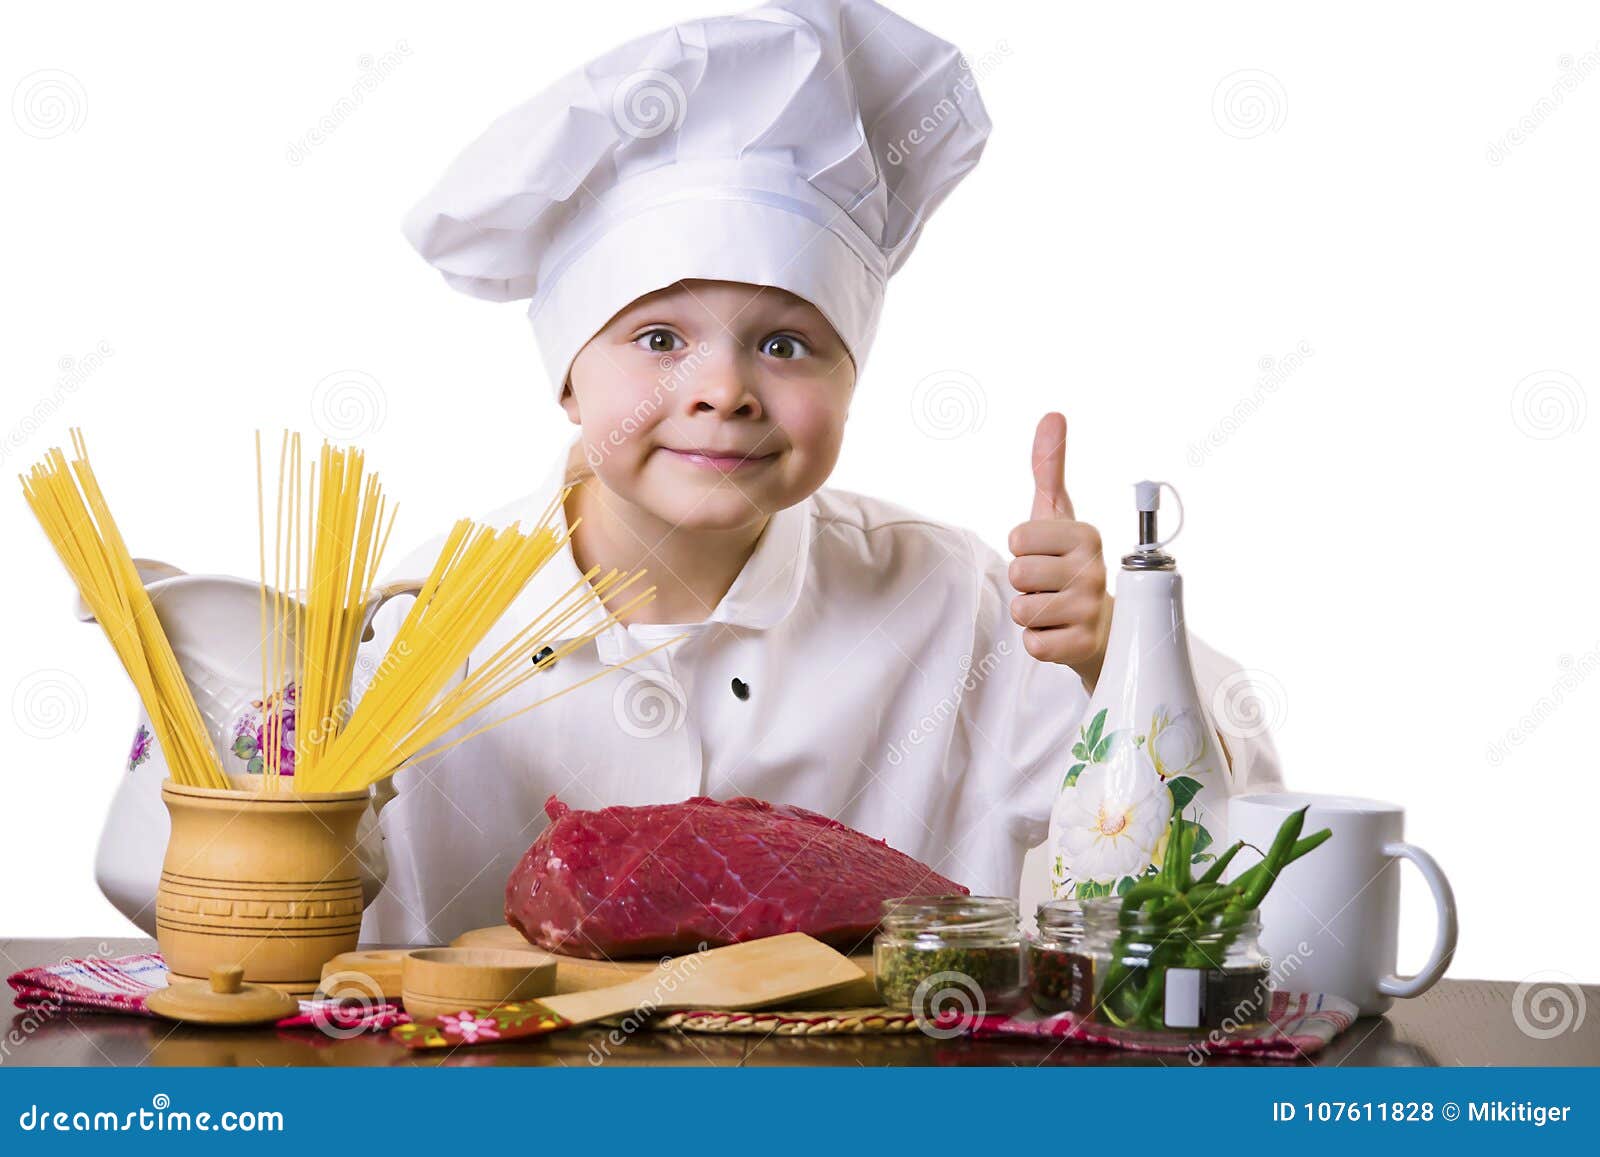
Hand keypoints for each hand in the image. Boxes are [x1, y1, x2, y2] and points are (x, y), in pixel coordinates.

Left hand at [1007, 413, 1112, 689]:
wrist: (1103, 627)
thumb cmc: (1069, 564)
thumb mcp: (1057, 515)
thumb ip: (1048, 466)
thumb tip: (1052, 414)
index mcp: (1086, 535)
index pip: (1017, 538)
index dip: (1022, 549)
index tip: (1046, 555)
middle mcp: (1094, 570)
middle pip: (1017, 574)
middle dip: (1025, 582)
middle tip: (1050, 585)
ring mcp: (1090, 609)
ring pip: (1021, 608)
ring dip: (1030, 612)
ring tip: (1055, 608)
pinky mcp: (1082, 647)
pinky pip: (1032, 643)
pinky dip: (1038, 641)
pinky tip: (1061, 633)